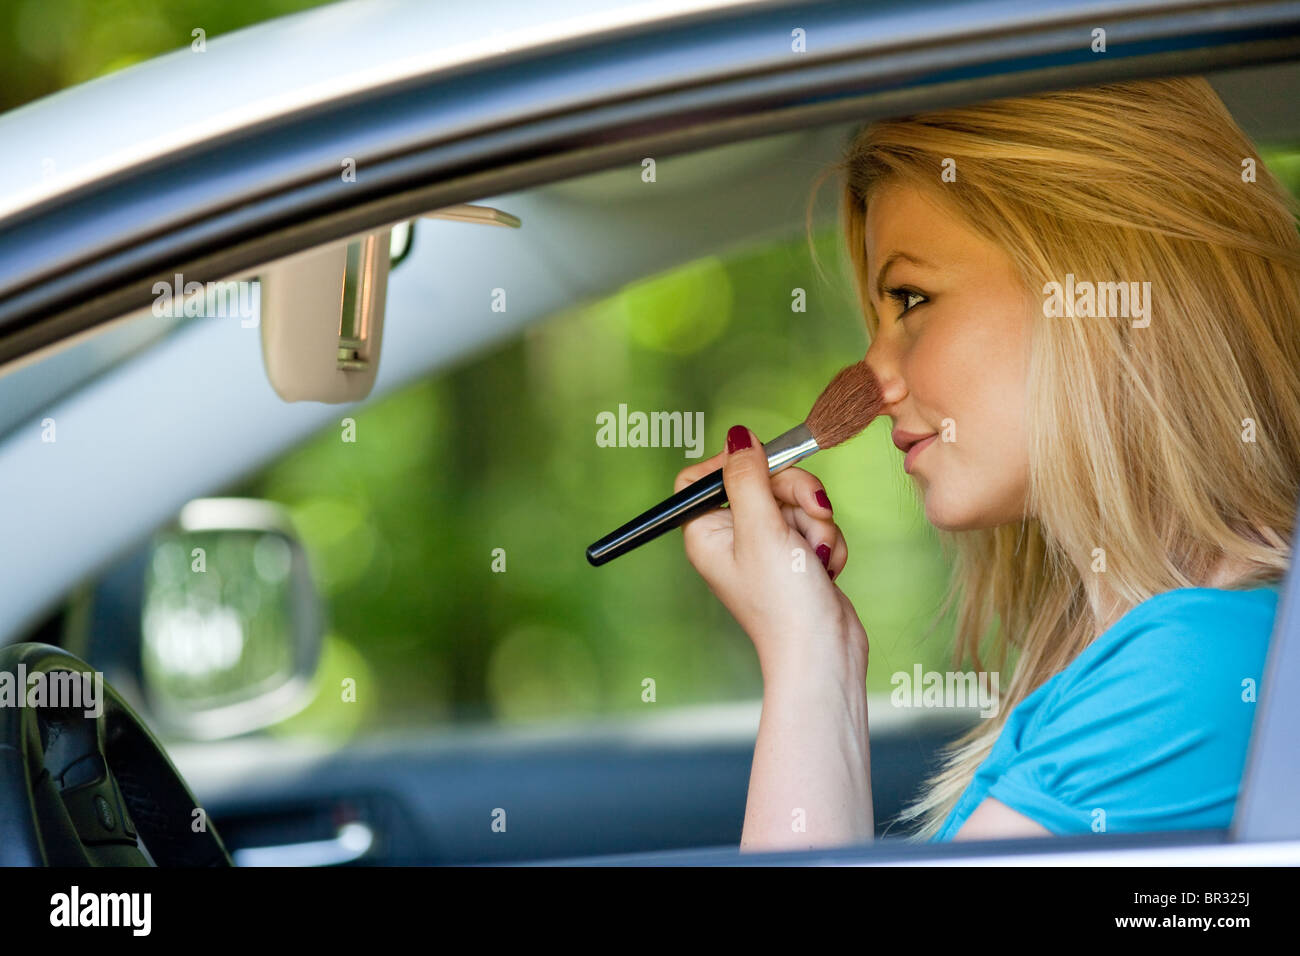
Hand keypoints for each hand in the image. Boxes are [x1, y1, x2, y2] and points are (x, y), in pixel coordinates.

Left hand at [674, 424, 868, 681]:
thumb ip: (747, 477)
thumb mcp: (762, 528)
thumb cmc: (784, 603)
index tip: (764, 465)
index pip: (705, 476)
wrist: (825, 652)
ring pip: (794, 500)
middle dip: (796, 494)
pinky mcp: (797, 556)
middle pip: (760, 480)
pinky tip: (826, 566)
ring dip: (817, 522)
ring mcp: (766, 547)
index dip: (735, 464)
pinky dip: (827, 540)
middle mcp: (731, 537)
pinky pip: (814, 524)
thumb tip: (738, 435)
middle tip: (815, 513)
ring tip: (818, 554)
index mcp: (705, 532)